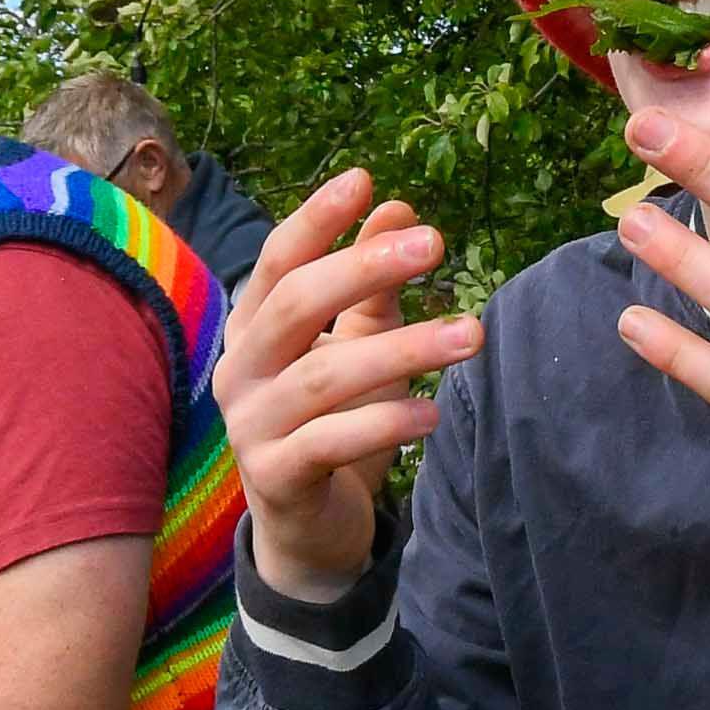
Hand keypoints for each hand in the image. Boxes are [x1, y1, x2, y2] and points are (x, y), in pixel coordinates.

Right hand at [214, 169, 482, 600]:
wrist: (308, 529)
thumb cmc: (332, 424)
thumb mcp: (354, 346)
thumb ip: (371, 286)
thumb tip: (396, 206)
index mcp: (253, 328)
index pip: (278, 261)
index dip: (317, 219)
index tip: (366, 180)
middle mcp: (240, 370)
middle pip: (296, 304)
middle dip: (365, 268)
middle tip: (436, 243)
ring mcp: (251, 426)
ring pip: (323, 376)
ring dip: (402, 350)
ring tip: (469, 334)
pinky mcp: (275, 478)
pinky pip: (328, 442)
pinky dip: (383, 424)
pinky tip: (431, 414)